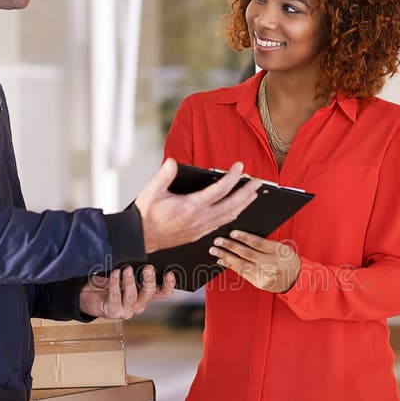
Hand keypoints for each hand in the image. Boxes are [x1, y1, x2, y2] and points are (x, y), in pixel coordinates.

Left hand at [78, 265, 175, 319]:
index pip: (164, 292)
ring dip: (130, 281)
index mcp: (146, 295)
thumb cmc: (109, 283)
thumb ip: (135, 267)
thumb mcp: (125, 274)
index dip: (169, 284)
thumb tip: (141, 250)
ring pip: (132, 296)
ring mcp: (126, 310)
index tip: (169, 273)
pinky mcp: (113, 311)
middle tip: (147, 268)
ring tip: (127, 269)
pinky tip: (114, 273)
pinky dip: (115, 283)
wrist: (89, 295)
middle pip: (149, 293)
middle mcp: (139, 304)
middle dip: (149, 280)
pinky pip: (115, 296)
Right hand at [135, 159, 261, 252]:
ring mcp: (201, 228)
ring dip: (243, 205)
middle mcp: (200, 219)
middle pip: (231, 205)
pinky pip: (222, 224)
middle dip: (247, 192)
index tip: (240, 166)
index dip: (232, 178)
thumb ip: (164, 175)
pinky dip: (233, 215)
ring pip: (229, 216)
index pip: (219, 190)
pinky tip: (237, 210)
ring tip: (254, 195)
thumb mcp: (151, 191)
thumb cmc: (146, 214)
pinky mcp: (199, 234)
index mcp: (191, 207)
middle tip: (259, 182)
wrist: (140, 237)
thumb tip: (173, 163)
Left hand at [209, 231, 300, 292]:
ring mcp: (265, 276)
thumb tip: (241, 237)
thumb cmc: (286, 260)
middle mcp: (271, 265)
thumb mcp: (280, 248)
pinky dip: (231, 266)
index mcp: (277, 252)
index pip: (258, 243)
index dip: (244, 238)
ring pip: (242, 265)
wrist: (296, 280)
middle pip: (248, 254)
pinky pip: (243, 273)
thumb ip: (264, 243)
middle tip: (217, 241)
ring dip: (226, 257)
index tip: (232, 233)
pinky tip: (222, 260)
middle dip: (230, 247)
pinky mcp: (259, 283)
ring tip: (215, 250)